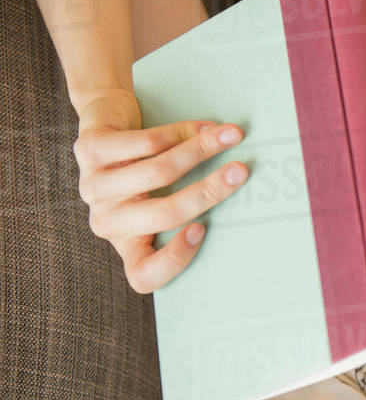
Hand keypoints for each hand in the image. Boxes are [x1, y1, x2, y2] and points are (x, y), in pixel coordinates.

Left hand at [73, 88, 249, 293]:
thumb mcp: (159, 199)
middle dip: (209, 191)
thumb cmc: (145, 169)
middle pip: (163, 215)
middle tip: (241, 172)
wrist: (105, 124)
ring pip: (159, 172)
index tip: (202, 230)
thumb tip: (238, 191)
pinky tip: (204, 126)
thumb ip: (187, 208)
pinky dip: (182, 132)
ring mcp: (94, 186)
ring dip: (202, 150)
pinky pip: (146, 143)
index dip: (173, 261)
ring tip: (231, 136)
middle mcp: (107, 220)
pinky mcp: (90, 151)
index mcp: (127, 243)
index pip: (143, 275)